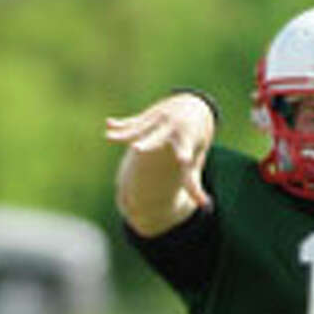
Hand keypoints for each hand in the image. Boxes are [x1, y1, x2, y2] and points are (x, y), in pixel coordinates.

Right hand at [105, 93, 214, 210]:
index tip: (183, 159)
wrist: (194, 106)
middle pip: (158, 137)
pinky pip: (133, 121)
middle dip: (148, 143)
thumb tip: (205, 206)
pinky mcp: (148, 115)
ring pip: (138, 128)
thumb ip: (193, 183)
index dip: (184, 154)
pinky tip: (108, 124)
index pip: (185, 150)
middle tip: (137, 150)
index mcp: (186, 139)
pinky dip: (121, 123)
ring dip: (123, 132)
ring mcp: (159, 119)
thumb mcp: (197, 157)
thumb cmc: (195, 139)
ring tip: (108, 136)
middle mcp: (172, 127)